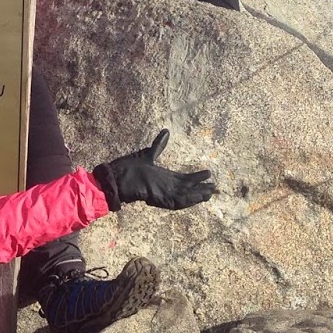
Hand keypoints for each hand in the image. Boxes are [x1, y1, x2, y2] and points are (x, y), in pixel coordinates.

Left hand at [93, 130, 213, 211]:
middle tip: (215, 187)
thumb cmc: (130, 168)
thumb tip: (167, 131)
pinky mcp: (160, 198)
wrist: (116, 178)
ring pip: (185, 197)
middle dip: (201, 188)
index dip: (196, 178)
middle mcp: (166, 187)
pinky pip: (177, 202)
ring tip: (210, 193)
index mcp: (164, 178)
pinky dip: (189, 200)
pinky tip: (198, 197)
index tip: (209, 173)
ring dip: (198, 195)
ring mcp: (163, 194)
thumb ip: (159, 144)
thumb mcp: (148, 154)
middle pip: (188, 189)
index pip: (184, 179)